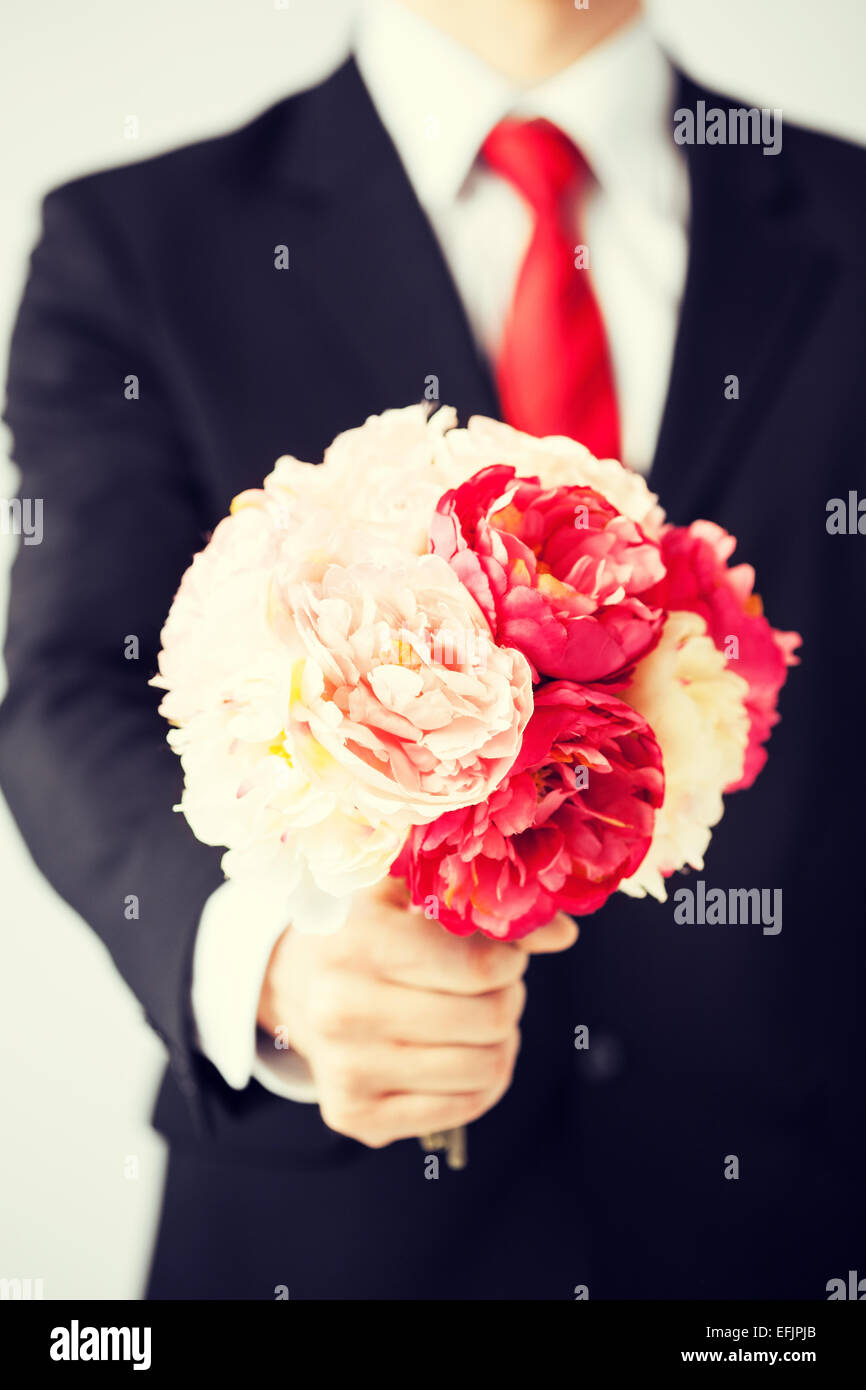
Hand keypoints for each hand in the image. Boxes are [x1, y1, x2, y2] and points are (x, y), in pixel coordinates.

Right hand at [257, 877, 577, 1148]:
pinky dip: (482, 1081)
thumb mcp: (413, 895)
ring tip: (480, 1018)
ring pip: (485, 1067)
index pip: (479, 966)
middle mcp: (343, 1009)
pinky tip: (464, 1053)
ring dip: (501, 1040)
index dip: (511, 960)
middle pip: (490, 1018)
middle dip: (508, 997)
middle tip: (496, 986)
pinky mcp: (356, 1115)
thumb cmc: (368, 929)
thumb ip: (486, 903)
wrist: (296, 985)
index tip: (503, 954)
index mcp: (359, 942)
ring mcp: (347, 1068)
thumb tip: (562, 933)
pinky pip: (463, 1107)